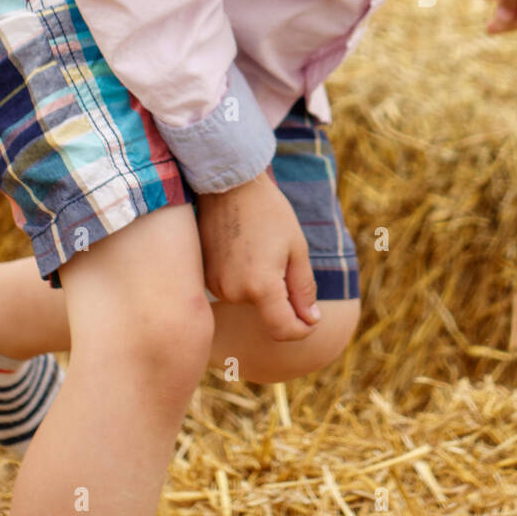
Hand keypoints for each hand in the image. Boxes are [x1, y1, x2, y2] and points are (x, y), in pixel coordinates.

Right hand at [195, 170, 319, 341]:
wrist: (229, 185)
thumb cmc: (269, 212)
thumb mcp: (297, 248)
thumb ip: (304, 288)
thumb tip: (311, 320)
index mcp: (261, 286)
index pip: (283, 330)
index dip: (302, 330)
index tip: (310, 319)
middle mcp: (234, 292)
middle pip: (267, 314)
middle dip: (283, 297)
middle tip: (284, 258)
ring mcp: (215, 286)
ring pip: (250, 302)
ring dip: (262, 287)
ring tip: (261, 249)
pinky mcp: (205, 277)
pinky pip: (233, 289)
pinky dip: (244, 279)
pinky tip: (244, 250)